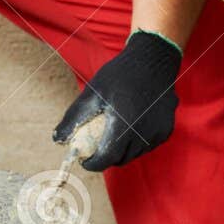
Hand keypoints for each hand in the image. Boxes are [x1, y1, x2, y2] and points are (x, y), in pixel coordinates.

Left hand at [53, 30, 181, 170]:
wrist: (153, 60)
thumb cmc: (120, 75)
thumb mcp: (92, 93)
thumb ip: (73, 118)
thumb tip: (57, 140)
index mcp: (124, 126)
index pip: (107, 159)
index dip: (93, 163)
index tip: (85, 159)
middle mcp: (144, 134)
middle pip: (120, 159)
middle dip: (106, 157)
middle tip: (96, 146)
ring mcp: (157, 133)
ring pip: (134, 154)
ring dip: (122, 151)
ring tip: (112, 134)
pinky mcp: (166, 130)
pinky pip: (147, 145)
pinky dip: (136, 143)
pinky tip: (130, 127)